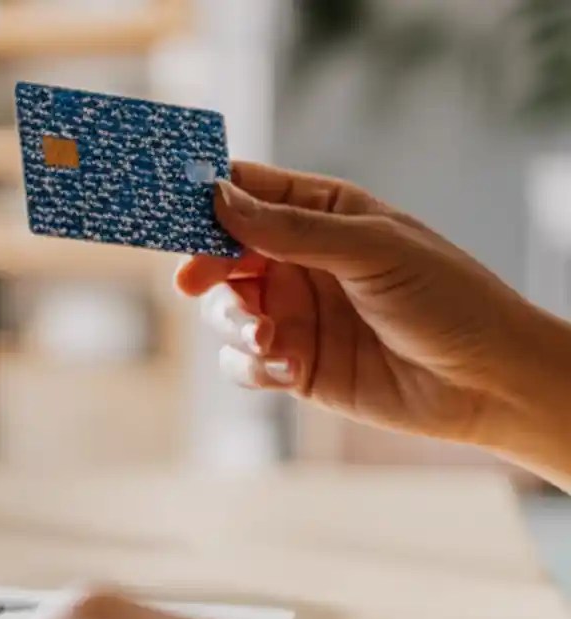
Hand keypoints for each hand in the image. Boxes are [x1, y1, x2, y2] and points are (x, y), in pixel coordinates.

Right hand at [175, 162, 570, 480]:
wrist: (489, 383)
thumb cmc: (449, 300)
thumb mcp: (373, 250)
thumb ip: (292, 230)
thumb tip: (220, 199)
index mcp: (322, 215)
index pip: (247, 191)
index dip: (206, 197)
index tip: (174, 211)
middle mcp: (300, 262)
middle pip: (220, 252)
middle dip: (205, 268)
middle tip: (194, 284)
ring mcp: (294, 314)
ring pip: (225, 309)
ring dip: (232, 322)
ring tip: (267, 338)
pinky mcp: (294, 366)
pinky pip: (242, 362)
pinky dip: (251, 366)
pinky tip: (287, 372)